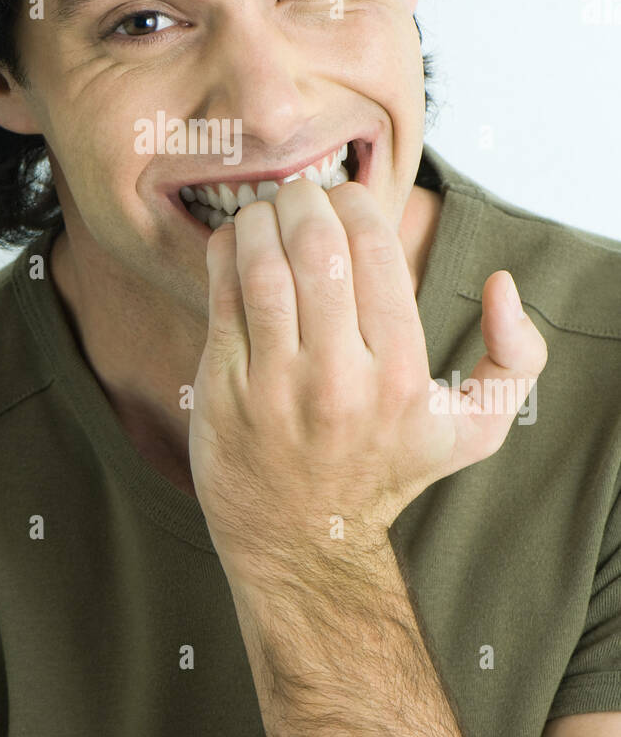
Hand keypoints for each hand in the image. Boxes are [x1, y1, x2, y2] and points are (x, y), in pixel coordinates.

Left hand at [188, 177, 547, 592]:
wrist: (303, 539)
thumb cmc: (385, 469)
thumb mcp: (473, 429)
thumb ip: (515, 359)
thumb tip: (503, 286)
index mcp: (402, 377)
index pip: (375, 249)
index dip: (356, 203)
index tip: (347, 203)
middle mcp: (339, 381)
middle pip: (316, 245)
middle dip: (306, 199)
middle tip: (302, 197)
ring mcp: (275, 387)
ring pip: (263, 263)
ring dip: (261, 217)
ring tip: (268, 213)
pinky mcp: (223, 390)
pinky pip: (221, 294)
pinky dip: (226, 250)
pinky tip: (237, 243)